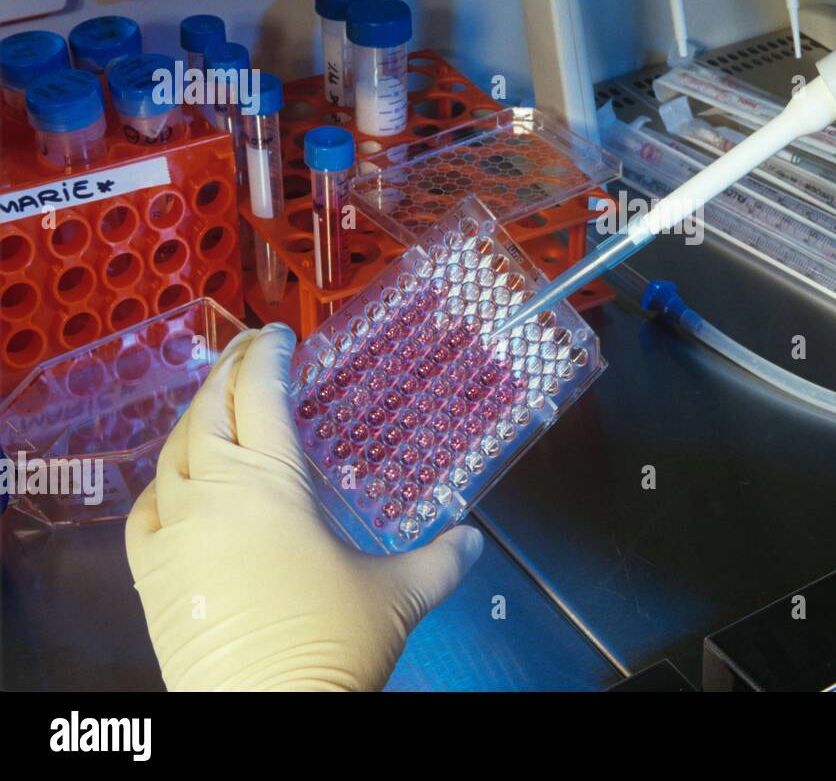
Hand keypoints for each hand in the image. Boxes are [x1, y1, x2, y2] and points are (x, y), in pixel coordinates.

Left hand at [125, 324, 482, 690]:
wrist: (264, 713)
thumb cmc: (331, 642)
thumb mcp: (398, 594)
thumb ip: (442, 559)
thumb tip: (475, 540)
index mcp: (269, 483)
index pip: (260, 394)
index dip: (269, 355)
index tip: (281, 334)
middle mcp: (211, 494)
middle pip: (208, 410)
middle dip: (228, 370)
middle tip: (250, 351)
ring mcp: (172, 532)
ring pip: (172, 453)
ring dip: (196, 418)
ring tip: (219, 407)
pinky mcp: (151, 573)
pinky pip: (145, 509)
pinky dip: (163, 481)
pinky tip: (177, 482)